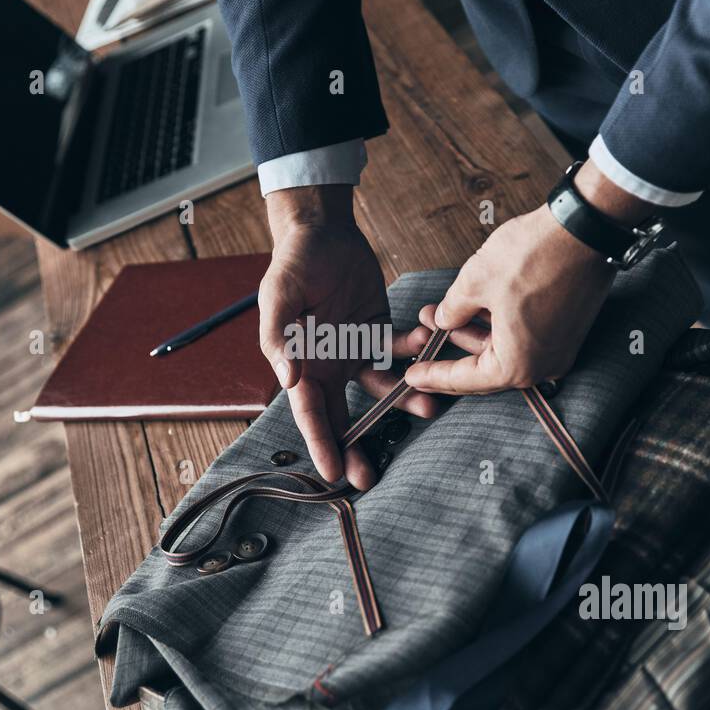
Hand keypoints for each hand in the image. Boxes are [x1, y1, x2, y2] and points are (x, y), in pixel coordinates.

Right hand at [261, 186, 435, 488]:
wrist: (322, 232)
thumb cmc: (294, 262)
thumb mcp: (279, 295)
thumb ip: (280, 338)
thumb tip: (290, 379)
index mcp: (299, 363)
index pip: (310, 413)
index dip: (322, 443)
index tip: (334, 472)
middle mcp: (327, 365)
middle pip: (343, 416)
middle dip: (356, 446)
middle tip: (370, 478)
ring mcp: (354, 351)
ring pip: (381, 389)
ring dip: (403, 402)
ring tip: (429, 409)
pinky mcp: (378, 332)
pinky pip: (400, 353)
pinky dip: (415, 354)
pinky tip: (429, 346)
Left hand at [404, 201, 616, 393]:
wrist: (584, 229)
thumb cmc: (535, 255)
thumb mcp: (475, 283)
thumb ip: (453, 309)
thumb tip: (445, 320)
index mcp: (518, 365)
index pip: (466, 379)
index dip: (434, 375)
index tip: (411, 375)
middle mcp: (543, 366)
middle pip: (485, 367)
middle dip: (451, 346)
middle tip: (423, 332)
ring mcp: (558, 348)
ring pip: (503, 349)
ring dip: (471, 331)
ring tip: (441, 311)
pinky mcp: (566, 329)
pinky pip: (522, 338)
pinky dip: (496, 326)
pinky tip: (474, 307)